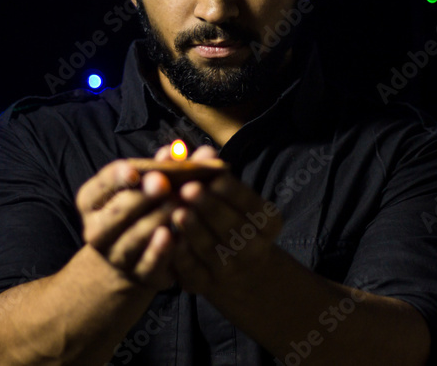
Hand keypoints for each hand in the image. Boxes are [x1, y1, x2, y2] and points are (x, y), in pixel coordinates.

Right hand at [75, 149, 179, 290]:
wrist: (134, 258)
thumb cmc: (141, 208)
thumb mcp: (144, 185)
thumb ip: (160, 166)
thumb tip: (176, 150)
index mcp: (91, 203)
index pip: (98, 188)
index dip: (115, 178)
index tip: (133, 169)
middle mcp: (96, 230)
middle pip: (117, 212)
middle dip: (141, 196)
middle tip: (164, 182)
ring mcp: (116, 256)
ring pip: (135, 237)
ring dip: (158, 218)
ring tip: (181, 203)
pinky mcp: (139, 275)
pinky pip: (150, 263)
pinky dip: (163, 250)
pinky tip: (178, 236)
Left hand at [166, 146, 283, 298]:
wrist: (228, 264)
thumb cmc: (225, 214)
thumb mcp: (227, 195)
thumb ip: (212, 172)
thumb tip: (201, 149)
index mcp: (268, 222)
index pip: (253, 205)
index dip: (234, 192)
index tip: (216, 178)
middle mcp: (255, 249)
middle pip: (232, 227)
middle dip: (211, 208)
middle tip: (190, 190)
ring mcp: (231, 271)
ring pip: (212, 249)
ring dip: (193, 231)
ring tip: (178, 212)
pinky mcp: (205, 286)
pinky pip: (192, 271)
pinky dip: (180, 255)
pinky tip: (168, 238)